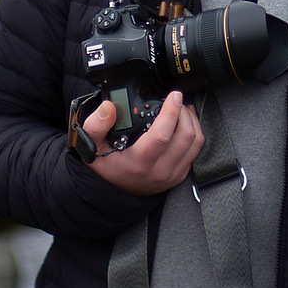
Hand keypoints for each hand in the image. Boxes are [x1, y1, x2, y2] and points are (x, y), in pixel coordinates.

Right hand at [79, 91, 202, 195]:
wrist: (112, 192)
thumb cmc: (105, 166)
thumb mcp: (92, 144)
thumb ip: (96, 124)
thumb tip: (109, 107)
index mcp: (139, 162)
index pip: (162, 134)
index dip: (171, 111)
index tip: (173, 96)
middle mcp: (159, 170)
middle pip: (186, 136)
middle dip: (184, 112)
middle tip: (177, 100)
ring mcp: (171, 175)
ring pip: (196, 143)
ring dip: (192, 121)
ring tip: (183, 109)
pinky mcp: (178, 176)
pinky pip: (195, 153)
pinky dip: (194, 135)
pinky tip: (185, 125)